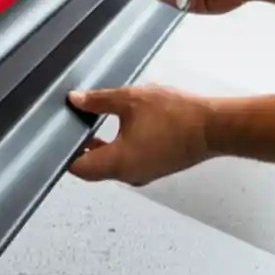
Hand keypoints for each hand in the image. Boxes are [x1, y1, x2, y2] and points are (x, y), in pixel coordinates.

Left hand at [67, 86, 214, 185]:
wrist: (215, 127)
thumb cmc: (177, 115)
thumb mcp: (130, 99)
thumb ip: (98, 100)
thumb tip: (75, 99)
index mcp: (118, 163)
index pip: (78, 168)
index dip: (65, 153)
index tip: (59, 137)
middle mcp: (129, 175)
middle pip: (92, 169)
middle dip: (82, 149)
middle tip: (74, 127)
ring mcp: (143, 174)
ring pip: (110, 166)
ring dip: (100, 149)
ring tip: (93, 124)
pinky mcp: (155, 169)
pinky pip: (127, 163)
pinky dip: (118, 150)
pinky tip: (120, 129)